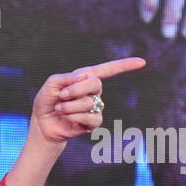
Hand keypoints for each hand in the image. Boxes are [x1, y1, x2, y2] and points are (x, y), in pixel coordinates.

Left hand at [31, 57, 147, 145]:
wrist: (43, 124)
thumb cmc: (47, 101)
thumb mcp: (52, 84)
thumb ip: (67, 78)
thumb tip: (86, 77)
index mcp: (85, 78)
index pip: (107, 70)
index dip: (124, 66)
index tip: (142, 62)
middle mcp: (93, 91)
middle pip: (95, 83)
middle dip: (76, 89)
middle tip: (62, 96)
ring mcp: (95, 107)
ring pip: (89, 102)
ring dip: (69, 106)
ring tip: (60, 109)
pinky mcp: (94, 122)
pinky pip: (90, 117)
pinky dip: (74, 117)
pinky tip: (67, 118)